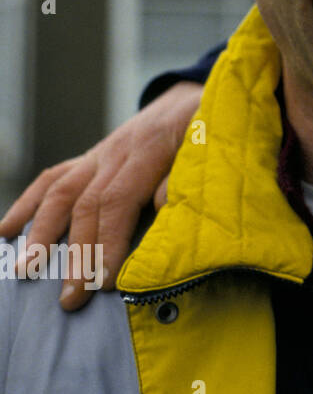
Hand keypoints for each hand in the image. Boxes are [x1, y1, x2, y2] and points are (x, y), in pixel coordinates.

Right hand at [0, 81, 203, 310]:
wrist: (194, 95)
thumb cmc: (209, 124)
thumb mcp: (212, 141)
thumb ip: (190, 172)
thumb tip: (161, 206)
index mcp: (149, 149)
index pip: (117, 200)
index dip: (108, 242)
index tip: (106, 281)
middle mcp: (116, 151)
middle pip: (86, 204)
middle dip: (77, 254)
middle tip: (72, 297)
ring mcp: (100, 153)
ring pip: (61, 192)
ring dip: (41, 233)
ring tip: (26, 270)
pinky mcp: (91, 157)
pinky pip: (54, 178)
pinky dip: (28, 204)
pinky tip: (6, 231)